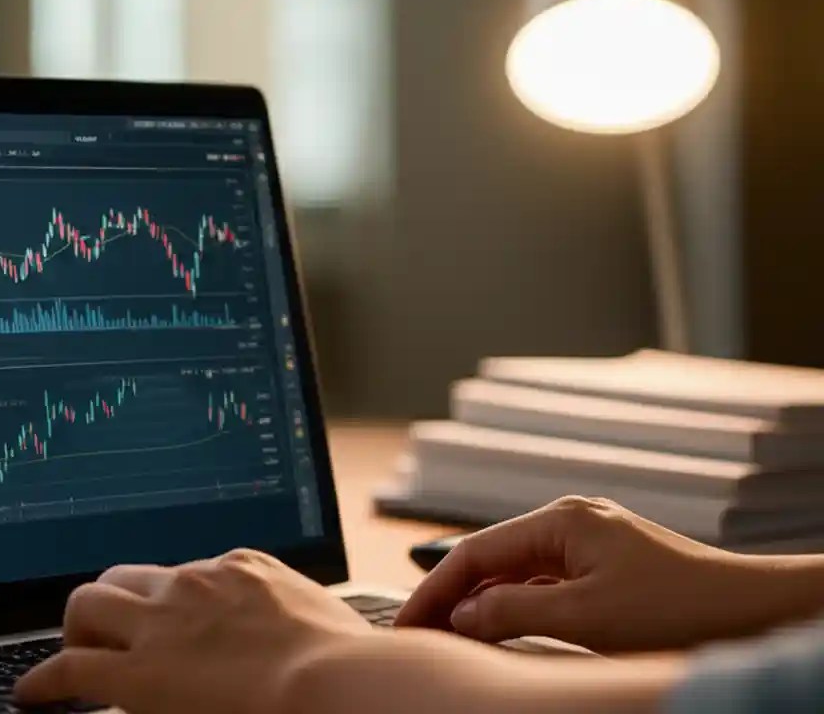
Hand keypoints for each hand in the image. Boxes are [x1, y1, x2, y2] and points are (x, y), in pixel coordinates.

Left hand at [15, 545, 683, 713]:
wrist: (333, 685)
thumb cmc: (350, 670)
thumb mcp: (333, 629)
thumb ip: (307, 623)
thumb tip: (328, 641)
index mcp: (246, 570)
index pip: (189, 574)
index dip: (170, 600)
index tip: (169, 615)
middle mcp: (198, 581)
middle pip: (130, 575)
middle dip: (115, 601)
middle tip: (111, 630)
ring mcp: (163, 618)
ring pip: (90, 604)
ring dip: (80, 630)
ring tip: (73, 656)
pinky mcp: (138, 664)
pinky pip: (70, 667)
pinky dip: (45, 683)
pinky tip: (34, 698)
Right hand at [395, 496, 823, 650]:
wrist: (749, 608)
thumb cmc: (676, 606)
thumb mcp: (583, 616)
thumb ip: (511, 610)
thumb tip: (461, 615)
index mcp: (560, 521)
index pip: (473, 552)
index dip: (433, 590)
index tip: (405, 623)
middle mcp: (570, 521)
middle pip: (490, 557)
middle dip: (451, 594)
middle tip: (417, 631)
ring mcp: (588, 542)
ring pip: (515, 571)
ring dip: (481, 601)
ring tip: (450, 633)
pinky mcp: (604, 565)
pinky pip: (542, 582)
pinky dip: (514, 603)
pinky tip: (501, 626)